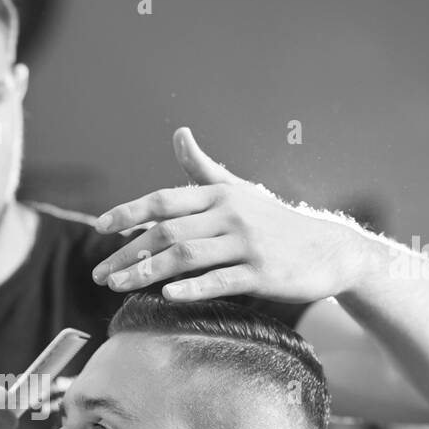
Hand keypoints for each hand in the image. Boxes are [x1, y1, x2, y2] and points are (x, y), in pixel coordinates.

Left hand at [90, 127, 363, 302]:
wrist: (329, 249)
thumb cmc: (275, 221)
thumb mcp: (239, 190)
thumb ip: (203, 168)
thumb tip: (179, 133)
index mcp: (219, 195)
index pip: (164, 200)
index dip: (129, 212)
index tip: (99, 227)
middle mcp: (230, 215)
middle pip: (167, 231)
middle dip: (128, 253)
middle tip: (99, 274)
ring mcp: (246, 244)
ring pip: (187, 256)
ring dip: (147, 272)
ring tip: (117, 286)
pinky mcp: (262, 274)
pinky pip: (220, 281)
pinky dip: (193, 287)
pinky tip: (167, 295)